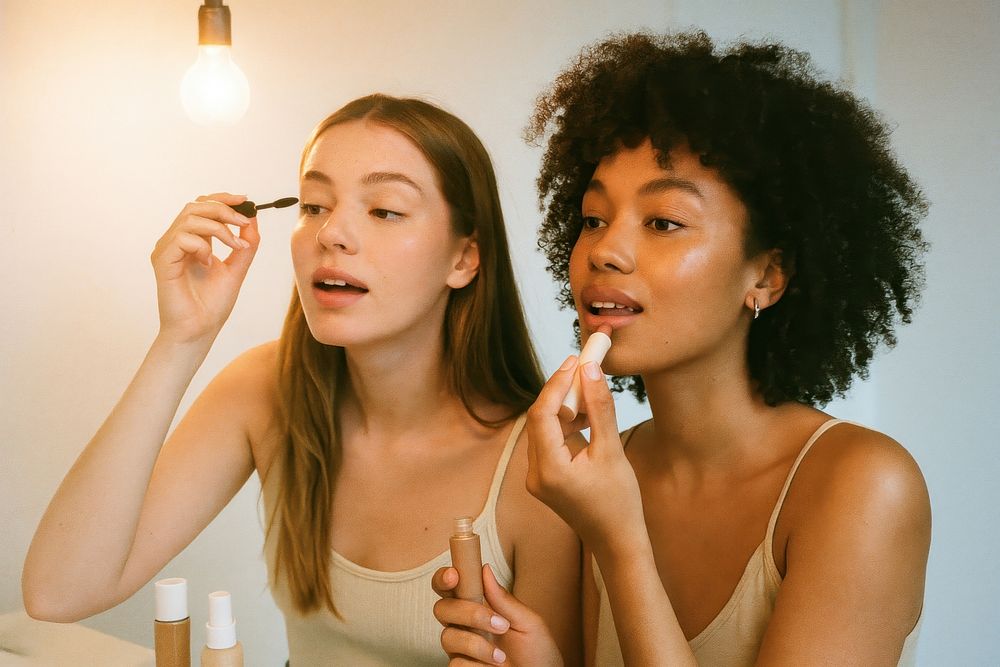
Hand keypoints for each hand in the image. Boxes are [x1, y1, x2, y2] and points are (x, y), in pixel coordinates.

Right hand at [150, 193, 258, 343]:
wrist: (200, 330)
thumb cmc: (213, 304)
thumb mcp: (237, 268)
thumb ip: (246, 244)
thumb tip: (253, 217)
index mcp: (191, 240)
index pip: (202, 207)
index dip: (222, 199)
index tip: (245, 200)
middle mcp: (176, 241)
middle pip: (195, 206)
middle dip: (224, 209)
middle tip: (244, 222)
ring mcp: (167, 250)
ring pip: (190, 218)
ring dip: (219, 228)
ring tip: (235, 247)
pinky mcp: (162, 261)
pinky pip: (182, 238)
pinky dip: (202, 246)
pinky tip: (210, 263)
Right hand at [432, 564, 562, 665]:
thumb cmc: (538, 651)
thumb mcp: (528, 622)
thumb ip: (504, 599)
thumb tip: (485, 569)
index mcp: (478, 606)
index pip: (450, 587)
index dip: (444, 578)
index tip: (454, 575)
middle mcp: (464, 625)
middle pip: (442, 609)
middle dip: (467, 613)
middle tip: (498, 623)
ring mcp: (460, 649)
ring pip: (447, 637)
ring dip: (477, 644)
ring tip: (502, 655)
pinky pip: (455, 663)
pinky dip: (477, 664)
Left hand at [526, 356, 645, 556]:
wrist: (617, 542)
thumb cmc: (619, 503)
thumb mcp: (612, 452)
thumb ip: (600, 410)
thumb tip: (591, 371)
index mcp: (549, 470)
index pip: (542, 414)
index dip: (557, 383)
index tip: (575, 360)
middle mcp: (535, 474)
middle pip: (539, 418)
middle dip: (560, 390)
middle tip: (583, 366)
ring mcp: (537, 478)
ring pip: (544, 428)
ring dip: (564, 407)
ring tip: (590, 391)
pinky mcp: (545, 478)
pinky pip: (549, 441)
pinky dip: (566, 424)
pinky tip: (587, 415)